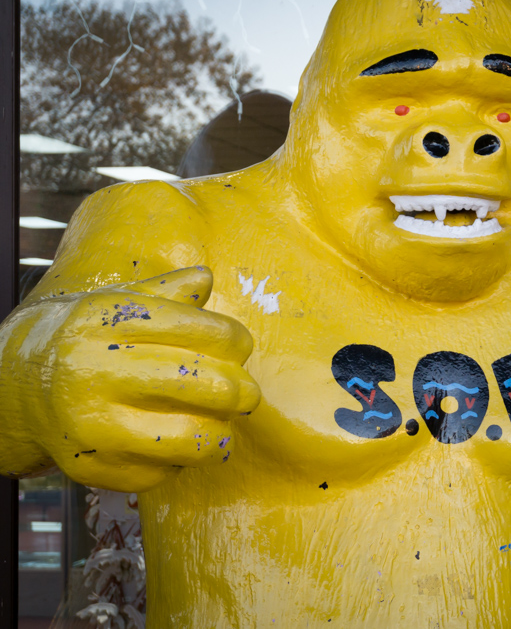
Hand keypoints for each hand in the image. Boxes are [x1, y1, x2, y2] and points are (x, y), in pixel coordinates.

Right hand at [8, 266, 260, 491]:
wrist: (19, 384)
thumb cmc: (91, 339)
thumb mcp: (121, 302)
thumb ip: (169, 292)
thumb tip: (205, 278)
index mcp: (108, 322)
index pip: (202, 331)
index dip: (236, 341)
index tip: (240, 348)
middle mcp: (94, 370)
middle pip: (201, 382)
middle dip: (239, 391)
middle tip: (247, 395)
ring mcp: (89, 423)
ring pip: (187, 438)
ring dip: (219, 435)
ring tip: (222, 428)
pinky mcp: (89, 467)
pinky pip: (159, 473)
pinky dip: (179, 464)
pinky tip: (176, 448)